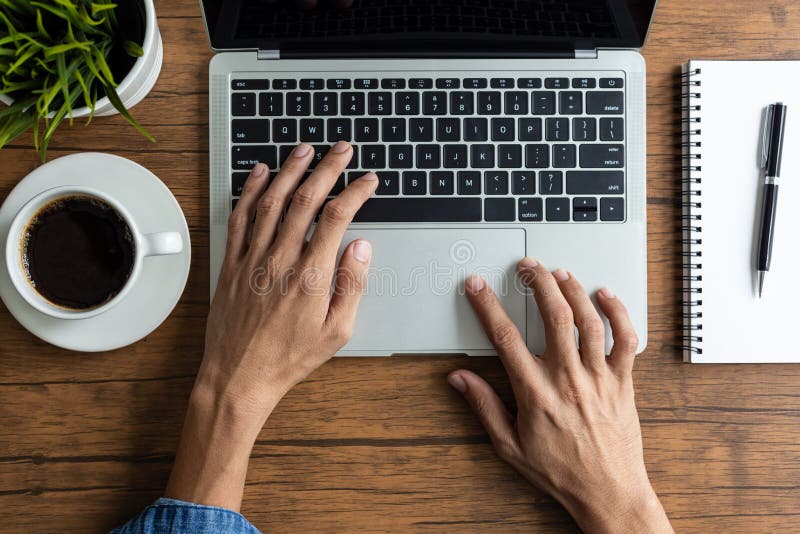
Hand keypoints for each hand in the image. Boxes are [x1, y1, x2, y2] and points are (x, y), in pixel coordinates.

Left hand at [166, 142, 376, 509]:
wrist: (238, 377)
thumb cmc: (289, 358)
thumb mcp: (336, 332)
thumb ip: (351, 286)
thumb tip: (360, 247)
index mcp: (311, 277)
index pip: (336, 219)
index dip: (355, 193)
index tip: (367, 181)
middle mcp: (280, 261)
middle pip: (305, 201)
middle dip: (326, 169)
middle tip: (340, 149)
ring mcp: (252, 260)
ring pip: (271, 202)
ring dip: (290, 171)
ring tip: (304, 150)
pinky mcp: (232, 265)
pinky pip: (239, 219)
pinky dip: (249, 192)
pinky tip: (259, 174)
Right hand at [448, 260, 671, 532]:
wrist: (608, 491)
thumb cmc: (560, 471)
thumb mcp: (509, 446)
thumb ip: (484, 407)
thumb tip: (460, 379)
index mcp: (536, 393)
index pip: (506, 338)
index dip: (487, 306)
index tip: (477, 287)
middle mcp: (568, 379)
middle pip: (554, 317)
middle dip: (538, 283)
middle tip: (527, 266)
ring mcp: (599, 378)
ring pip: (589, 322)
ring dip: (573, 290)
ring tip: (559, 273)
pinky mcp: (623, 382)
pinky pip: (626, 339)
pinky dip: (618, 313)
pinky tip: (605, 296)